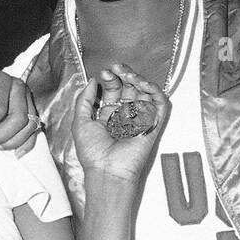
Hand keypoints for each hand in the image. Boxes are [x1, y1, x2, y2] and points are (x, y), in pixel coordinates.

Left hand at [0, 69, 40, 154]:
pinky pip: (33, 130)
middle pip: (18, 118)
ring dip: (11, 141)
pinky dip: (26, 144)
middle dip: (0, 135)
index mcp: (0, 80)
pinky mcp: (29, 111)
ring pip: (29, 126)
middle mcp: (18, 87)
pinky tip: (16, 153)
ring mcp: (27, 99)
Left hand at [72, 64, 169, 183]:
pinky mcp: (152, 124)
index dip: (110, 80)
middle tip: (116, 69)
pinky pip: (159, 104)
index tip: (104, 73)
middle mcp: (125, 116)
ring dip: (138, 80)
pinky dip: (154, 91)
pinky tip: (143, 84)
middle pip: (129, 88)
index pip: (113, 91)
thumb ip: (85, 100)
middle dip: (123, 76)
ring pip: (145, 93)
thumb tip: (92, 82)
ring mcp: (139, 119)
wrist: (107, 170)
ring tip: (128, 74)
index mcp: (109, 116)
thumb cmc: (93, 153)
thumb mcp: (80, 121)